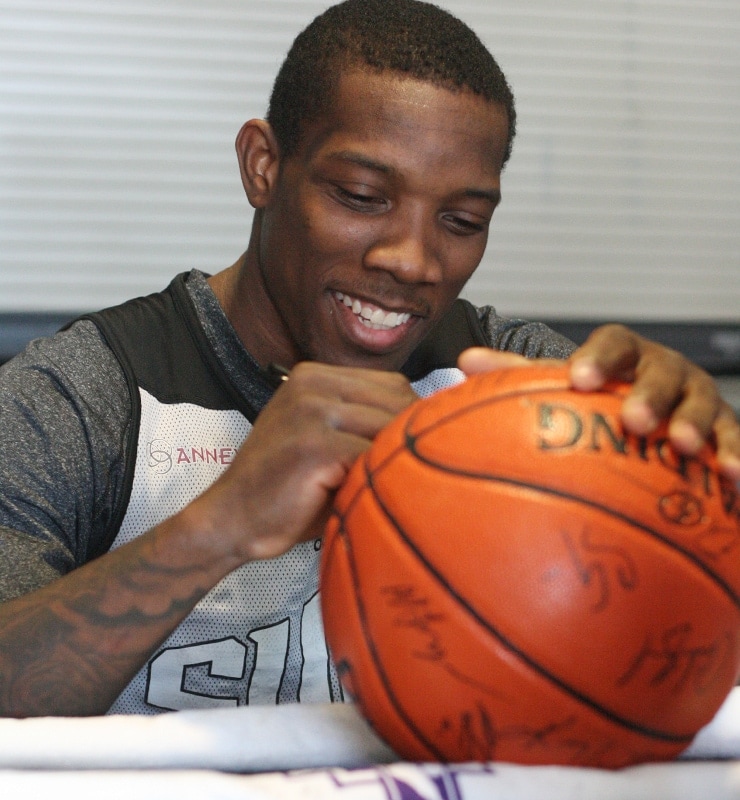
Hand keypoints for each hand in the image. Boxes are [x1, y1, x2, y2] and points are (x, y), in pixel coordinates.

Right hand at [189, 362, 417, 562]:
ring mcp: (311, 410)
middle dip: (411, 440)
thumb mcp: (325, 440)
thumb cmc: (288, 489)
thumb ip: (364, 424)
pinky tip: (372, 496)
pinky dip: (381, 477)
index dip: (410, 420)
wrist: (232, 519)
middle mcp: (312, 383)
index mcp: (314, 376)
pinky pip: (373, 455)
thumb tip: (432, 427)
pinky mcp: (314, 443)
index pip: (393, 385)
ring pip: (391, 427)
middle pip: (398, 401)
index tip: (412, 453)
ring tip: (390, 487)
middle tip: (409, 474)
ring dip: (398, 460)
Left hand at [458, 324, 739, 479]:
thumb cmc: (603, 405)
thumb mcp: (567, 390)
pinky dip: (738, 455)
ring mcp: (699, 399)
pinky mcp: (728, 431)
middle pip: (662, 371)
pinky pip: (736, 441)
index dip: (597, 357)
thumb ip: (520, 376)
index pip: (613, 343)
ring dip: (694, 422)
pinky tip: (736, 477)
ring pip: (703, 402)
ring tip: (684, 445)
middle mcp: (664, 372)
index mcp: (623, 358)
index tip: (578, 380)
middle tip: (633, 419)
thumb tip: (465, 361)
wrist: (659, 424)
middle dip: (649, 392)